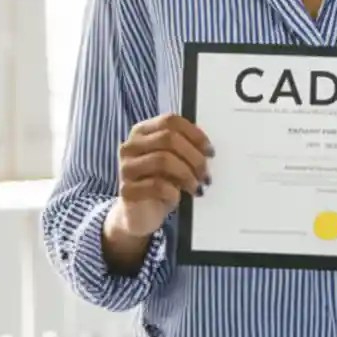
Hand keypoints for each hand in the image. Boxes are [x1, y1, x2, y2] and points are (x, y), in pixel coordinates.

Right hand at [107, 113, 213, 238]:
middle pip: (169, 138)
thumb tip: (206, 150)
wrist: (139, 215)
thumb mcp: (174, 162)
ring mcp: (126, 168)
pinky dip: (173, 192)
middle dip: (194, 156)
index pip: (170, 121)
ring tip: (196, 187)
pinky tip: (176, 197)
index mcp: (142, 132)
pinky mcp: (126, 190)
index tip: (209, 152)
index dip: (194, 134)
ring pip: (163, 160)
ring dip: (187, 175)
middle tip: (205, 174)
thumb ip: (185, 149)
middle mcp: (131, 146)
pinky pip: (156, 185)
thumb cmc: (159, 183)